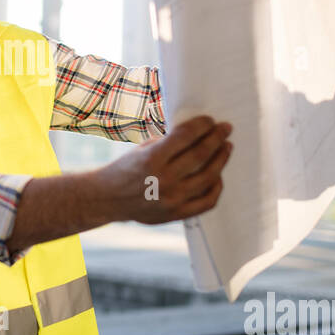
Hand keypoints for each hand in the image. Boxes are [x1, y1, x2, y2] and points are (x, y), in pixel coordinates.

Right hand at [99, 115, 232, 224]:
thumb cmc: (126, 168)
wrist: (109, 198)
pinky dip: (216, 187)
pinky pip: (207, 202)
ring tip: (226, 148)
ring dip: (221, 159)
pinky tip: (218, 176)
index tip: (210, 120)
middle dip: (217, 138)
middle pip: (201, 154)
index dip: (202, 125)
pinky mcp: (176, 214)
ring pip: (208, 177)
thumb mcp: (143, 149)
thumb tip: (198, 133)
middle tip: (226, 129)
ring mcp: (172, 199)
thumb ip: (169, 143)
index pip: (186, 136)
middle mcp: (163, 179)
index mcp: (152, 158)